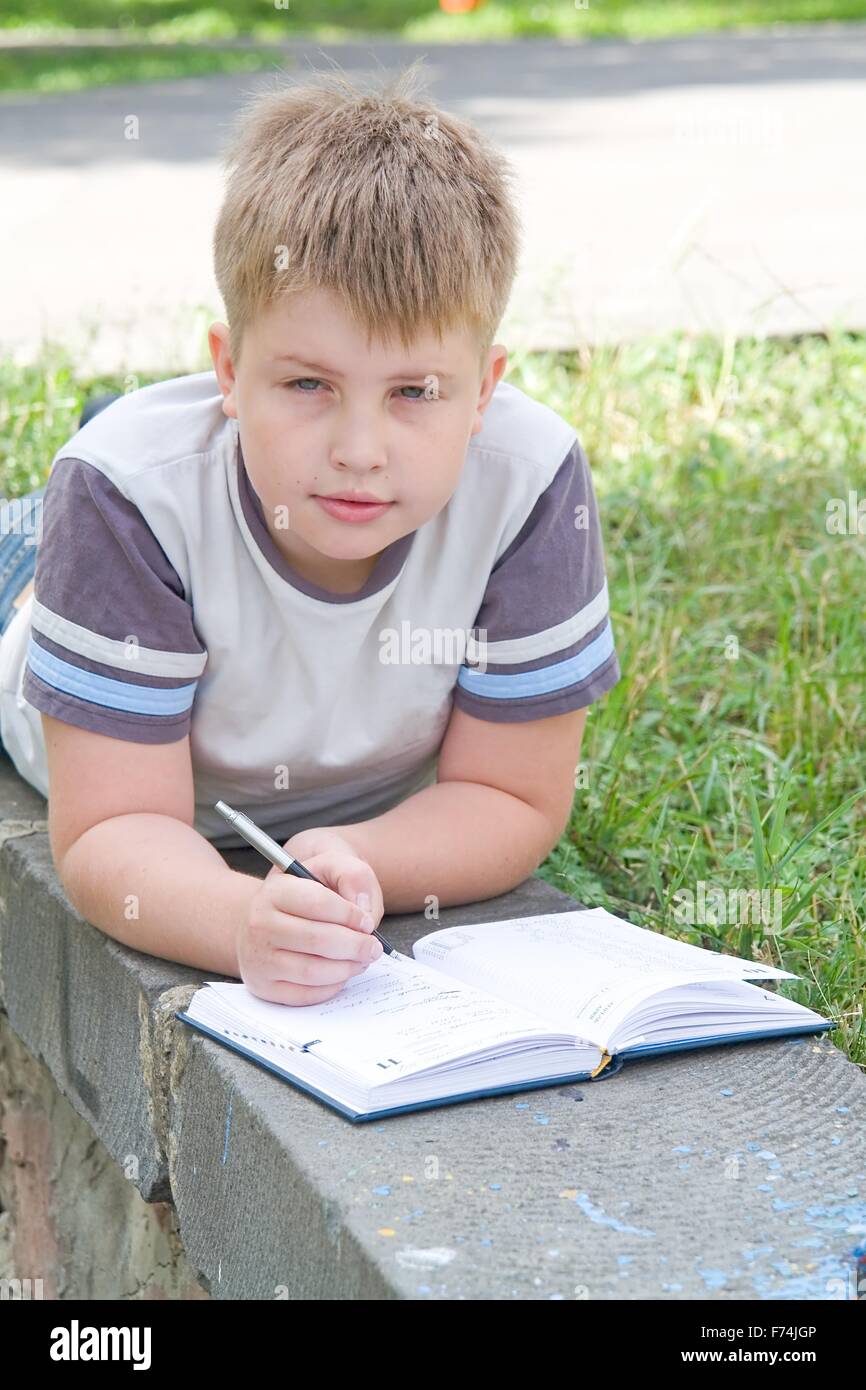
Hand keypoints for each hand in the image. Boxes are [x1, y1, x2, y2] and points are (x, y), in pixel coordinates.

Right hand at [237, 829, 385, 1004]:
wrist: (275, 914)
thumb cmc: (310, 890)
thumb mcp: (332, 866)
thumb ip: (353, 877)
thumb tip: (365, 914)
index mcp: (275, 891)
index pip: (317, 903)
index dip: (350, 915)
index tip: (367, 922)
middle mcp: (259, 924)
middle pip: (316, 940)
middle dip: (354, 946)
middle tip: (373, 948)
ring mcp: (258, 958)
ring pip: (311, 971)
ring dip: (346, 968)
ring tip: (361, 960)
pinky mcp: (263, 986)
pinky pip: (303, 996)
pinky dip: (331, 988)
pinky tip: (341, 973)